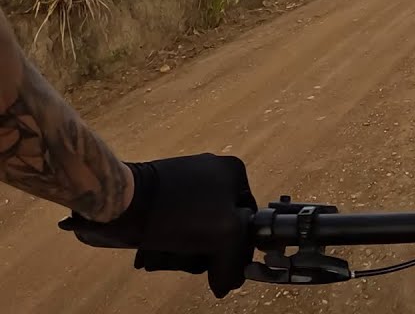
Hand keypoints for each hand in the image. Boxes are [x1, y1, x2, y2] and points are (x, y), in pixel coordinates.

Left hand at [59, 154, 256, 297]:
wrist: (120, 203)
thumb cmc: (179, 212)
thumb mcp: (224, 236)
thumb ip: (234, 263)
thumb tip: (227, 287)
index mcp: (232, 172)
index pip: (249, 220)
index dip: (236, 247)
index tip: (218, 261)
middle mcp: (210, 175)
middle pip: (219, 230)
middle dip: (201, 252)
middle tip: (186, 256)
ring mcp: (182, 187)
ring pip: (193, 235)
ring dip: (179, 254)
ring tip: (162, 256)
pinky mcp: (158, 200)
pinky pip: (171, 230)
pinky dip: (163, 246)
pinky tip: (151, 254)